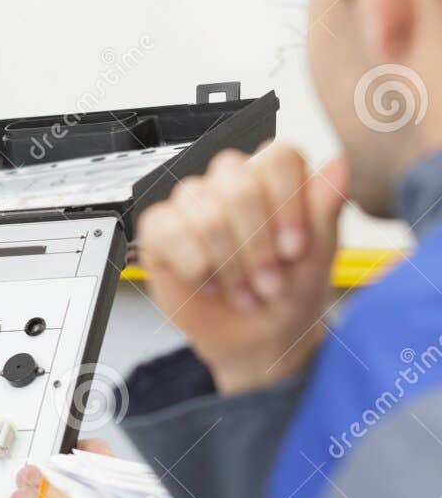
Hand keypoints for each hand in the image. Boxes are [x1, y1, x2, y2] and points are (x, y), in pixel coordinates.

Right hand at [136, 145, 347, 393]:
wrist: (257, 340)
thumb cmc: (289, 295)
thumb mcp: (318, 257)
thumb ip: (325, 208)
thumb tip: (339, 164)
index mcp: (273, 180)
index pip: (277, 157)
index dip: (287, 203)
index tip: (295, 249)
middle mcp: (228, 184)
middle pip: (240, 186)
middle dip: (257, 246)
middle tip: (269, 281)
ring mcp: (190, 205)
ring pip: (206, 215)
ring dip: (229, 266)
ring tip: (242, 290)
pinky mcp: (158, 229)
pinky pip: (167, 231)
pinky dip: (194, 267)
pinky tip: (207, 282)